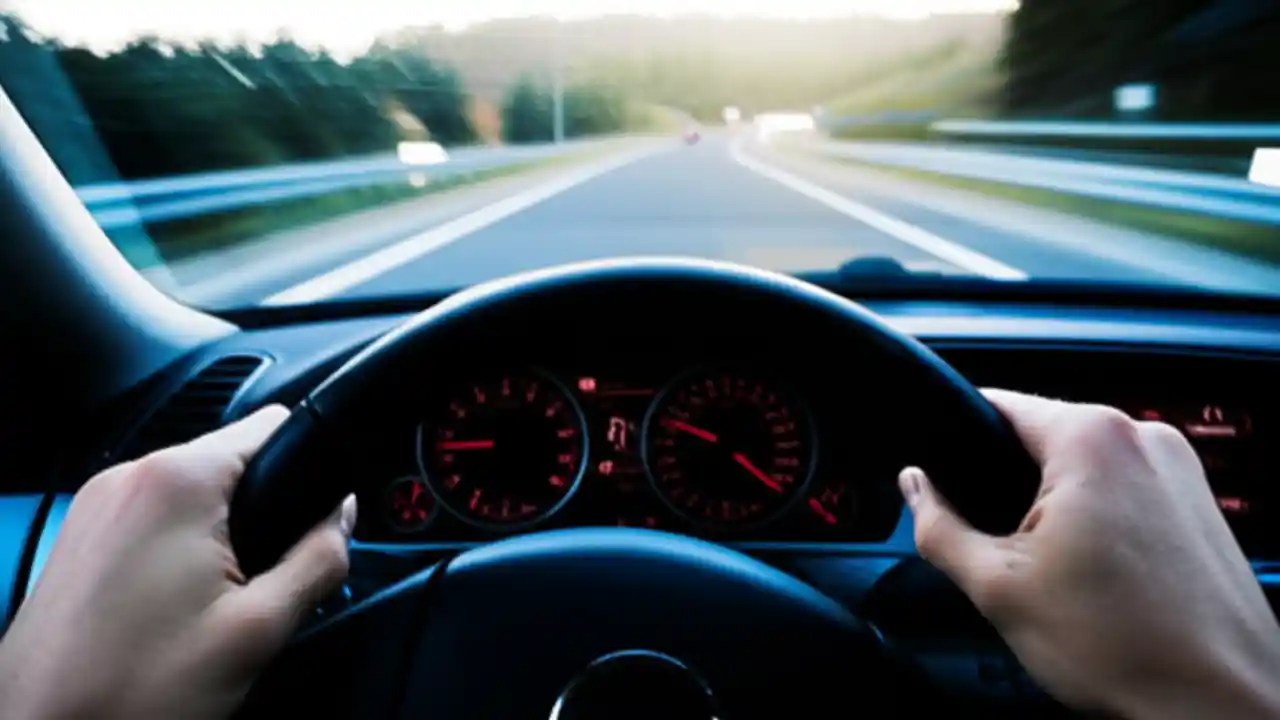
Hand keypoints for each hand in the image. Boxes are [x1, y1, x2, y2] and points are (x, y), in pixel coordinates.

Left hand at [0, 406, 355, 719]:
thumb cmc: (132, 691)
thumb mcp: (258, 628)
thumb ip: (319, 559)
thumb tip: (342, 519)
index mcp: (175, 481)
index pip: (273, 425)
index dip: (310, 470)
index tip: (311, 525)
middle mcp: (127, 478)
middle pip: (235, 463)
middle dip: (263, 516)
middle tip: (259, 588)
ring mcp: (97, 505)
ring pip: (197, 495)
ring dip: (223, 538)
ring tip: (215, 607)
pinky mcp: (83, 537)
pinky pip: (159, 520)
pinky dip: (184, 552)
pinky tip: (179, 609)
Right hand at [900, 389, 1279, 719]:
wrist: (1222, 708)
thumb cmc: (1125, 649)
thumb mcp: (997, 586)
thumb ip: (939, 525)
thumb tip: (914, 485)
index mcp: (1091, 437)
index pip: (996, 404)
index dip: (956, 443)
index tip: (942, 483)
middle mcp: (1144, 438)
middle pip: (1040, 440)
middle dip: (1010, 492)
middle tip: (1006, 556)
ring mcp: (1180, 470)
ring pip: (1082, 472)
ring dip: (1056, 514)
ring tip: (1060, 577)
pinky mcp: (1199, 505)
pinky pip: (1123, 495)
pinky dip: (1098, 528)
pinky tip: (1096, 583)